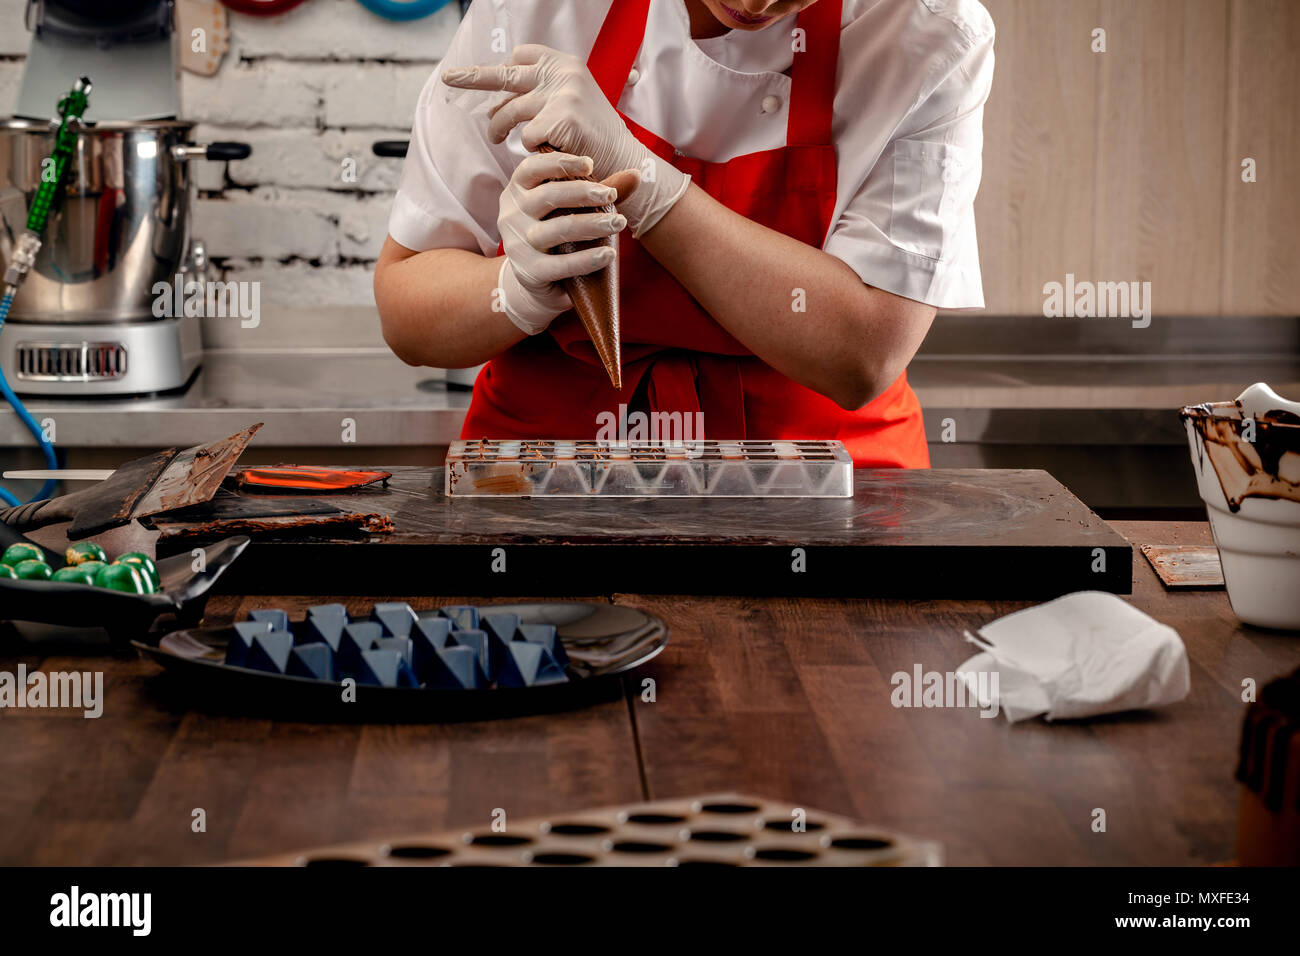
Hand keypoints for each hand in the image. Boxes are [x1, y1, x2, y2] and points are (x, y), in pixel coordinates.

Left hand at [443, 45, 689, 237]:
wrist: (626, 164)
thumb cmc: (596, 141)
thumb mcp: (575, 104)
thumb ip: (546, 93)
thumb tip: (505, 98)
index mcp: (566, 65)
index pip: (524, 55)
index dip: (506, 71)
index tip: (490, 81)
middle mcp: (564, 73)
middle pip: (506, 73)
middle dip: (473, 77)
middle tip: (448, 78)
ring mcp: (563, 94)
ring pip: (511, 111)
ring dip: (500, 129)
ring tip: (499, 140)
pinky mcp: (561, 119)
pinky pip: (527, 136)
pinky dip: (532, 151)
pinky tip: (547, 155)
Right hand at [496, 149, 627, 334]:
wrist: (538, 284)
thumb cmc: (557, 235)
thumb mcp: (571, 209)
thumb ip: (598, 191)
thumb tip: (636, 175)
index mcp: (517, 191)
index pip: (532, 168)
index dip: (560, 163)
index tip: (590, 164)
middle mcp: (512, 215)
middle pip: (547, 196)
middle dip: (583, 193)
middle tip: (610, 195)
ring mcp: (518, 245)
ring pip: (557, 229)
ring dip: (592, 224)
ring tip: (619, 223)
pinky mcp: (529, 272)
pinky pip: (560, 265)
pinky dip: (587, 259)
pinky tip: (609, 254)